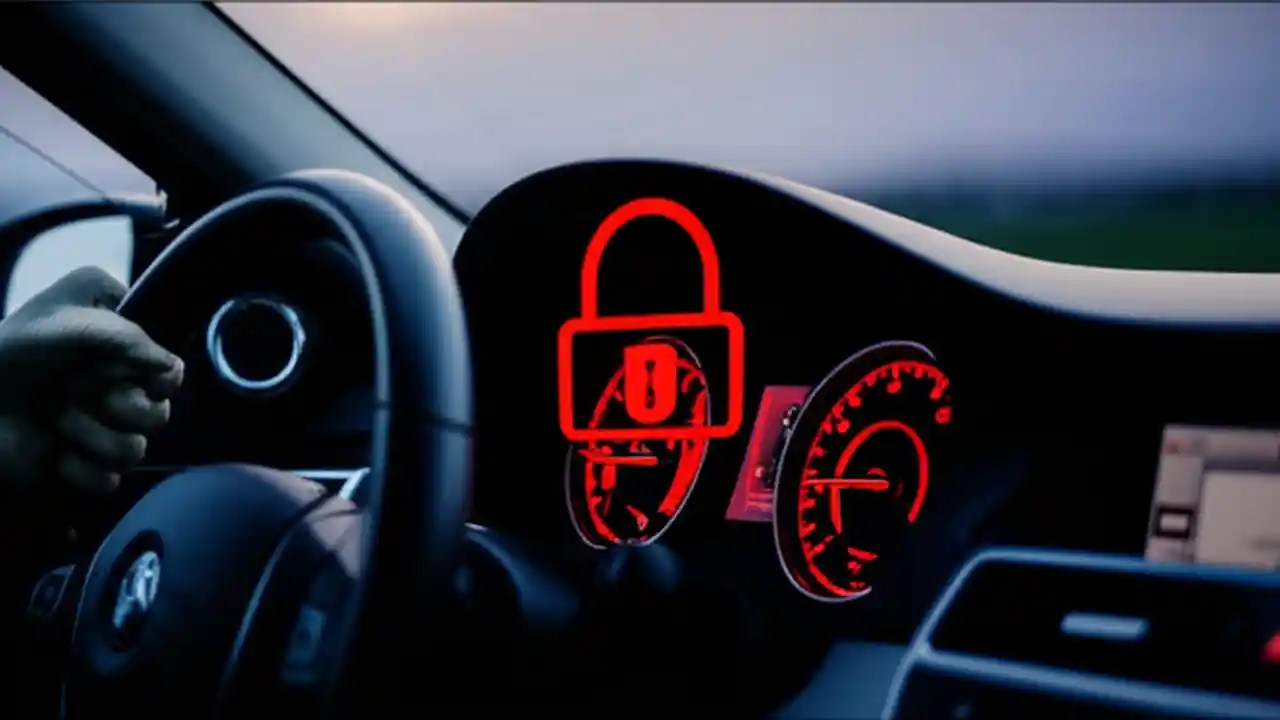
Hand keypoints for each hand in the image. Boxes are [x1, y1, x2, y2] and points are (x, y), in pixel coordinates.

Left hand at [0, 266, 182, 497]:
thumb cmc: (10, 351)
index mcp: (121, 340)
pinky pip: (109, 480)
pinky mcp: (87, 465)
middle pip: (158, 413)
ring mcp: (105, 426)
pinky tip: (52, 453)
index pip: (170, 370)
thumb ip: (127, 337)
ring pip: (135, 450)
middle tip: (67, 387)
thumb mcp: (64, 320)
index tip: (109, 367)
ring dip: (88, 436)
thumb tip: (172, 370)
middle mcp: (120, 384)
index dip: (146, 376)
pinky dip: (77, 469)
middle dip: (110, 404)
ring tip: (52, 418)